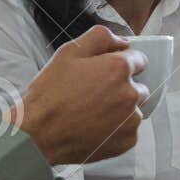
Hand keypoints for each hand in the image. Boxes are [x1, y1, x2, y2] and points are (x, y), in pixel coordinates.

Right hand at [18, 24, 147, 164]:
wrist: (40, 135)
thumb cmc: (51, 93)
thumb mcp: (69, 52)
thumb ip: (100, 38)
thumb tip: (123, 42)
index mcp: (119, 69)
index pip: (139, 60)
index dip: (121, 63)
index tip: (106, 72)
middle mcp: (131, 94)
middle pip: (138, 87)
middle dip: (122, 88)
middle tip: (94, 94)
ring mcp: (131, 120)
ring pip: (133, 110)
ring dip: (120, 110)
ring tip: (92, 113)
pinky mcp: (127, 141)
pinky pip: (128, 131)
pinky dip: (117, 129)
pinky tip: (96, 128)